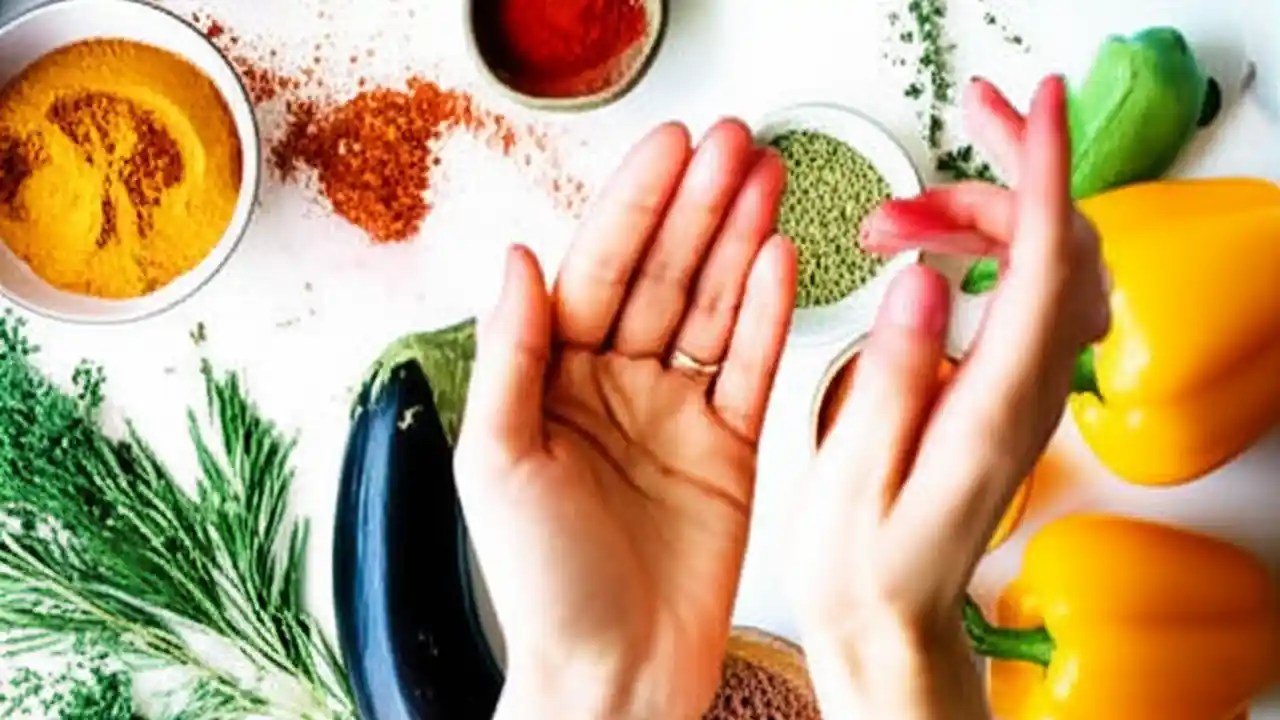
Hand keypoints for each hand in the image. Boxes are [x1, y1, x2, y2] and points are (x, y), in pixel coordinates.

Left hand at [455, 120, 795, 718]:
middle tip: (734, 144)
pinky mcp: (730, 450)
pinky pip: (754, 368)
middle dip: (697, 207)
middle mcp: (615, 387)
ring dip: (739, 243)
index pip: (598, 270)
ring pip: (713, 309)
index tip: (669, 150)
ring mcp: (676, 414)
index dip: (634, 206)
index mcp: (553, 381)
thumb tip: (515, 256)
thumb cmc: (543, 585)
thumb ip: (512, 352)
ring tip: (767, 178)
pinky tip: (783, 260)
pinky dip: (771, 315)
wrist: (615, 675)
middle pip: (663, 276)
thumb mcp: (499, 460)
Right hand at [791, 76, 1110, 719]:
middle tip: (949, 135)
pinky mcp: (1007, 392)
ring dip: (987, 211)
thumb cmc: (862, 572)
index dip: (1040, 177)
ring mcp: (1025, 394)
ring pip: (1047, 266)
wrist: (890, 626)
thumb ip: (894, 380)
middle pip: (1060, 251)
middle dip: (1011, 172)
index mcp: (989, 414)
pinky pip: (1027, 295)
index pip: (1042, 272)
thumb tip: (925, 281)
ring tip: (897, 217)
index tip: (1029, 108)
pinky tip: (929, 253)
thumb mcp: (853, 481)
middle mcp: (1026, 397)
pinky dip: (988, 248)